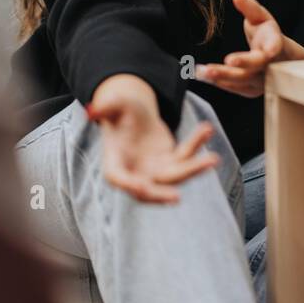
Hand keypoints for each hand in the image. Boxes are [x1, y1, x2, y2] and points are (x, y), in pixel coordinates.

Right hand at [86, 74, 218, 203]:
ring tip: (213, 159)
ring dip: (194, 169)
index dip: (129, 185)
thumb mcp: (113, 104)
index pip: (118, 179)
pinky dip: (197, 144)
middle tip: (176, 198)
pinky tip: (207, 130)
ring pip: (176, 176)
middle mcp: (135, 173)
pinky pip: (187, 156)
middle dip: (163, 193)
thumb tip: (90, 109)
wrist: (133, 113)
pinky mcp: (172, 163)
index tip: (142, 188)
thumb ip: (104, 107)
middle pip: (150, 188)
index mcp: (115, 163)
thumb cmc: (118, 109)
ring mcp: (155, 171)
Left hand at [195, 0, 303, 97]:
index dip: (273, 48)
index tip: (268, 51)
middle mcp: (271, 65)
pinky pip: (237, 88)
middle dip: (237, 66)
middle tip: (217, 65)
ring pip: (243, 80)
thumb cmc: (267, 34)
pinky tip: (205, 76)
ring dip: (222, 77)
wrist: (280, 59)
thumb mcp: (261, 18)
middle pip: (255, 67)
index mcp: (275, 44)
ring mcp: (263, 79)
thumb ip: (250, 7)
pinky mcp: (253, 89)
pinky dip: (221, 83)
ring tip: (202, 72)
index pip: (275, 46)